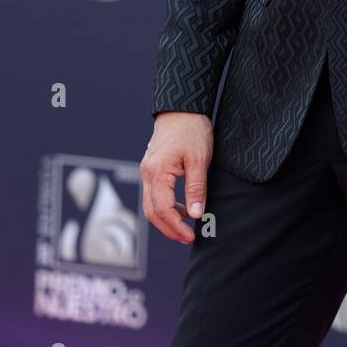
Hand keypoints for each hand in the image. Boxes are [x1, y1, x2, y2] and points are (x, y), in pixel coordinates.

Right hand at [140, 112, 213, 243]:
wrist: (182, 108)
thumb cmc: (192, 130)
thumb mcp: (199, 160)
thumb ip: (196, 189)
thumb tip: (195, 215)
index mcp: (157, 172)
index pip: (163, 210)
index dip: (177, 227)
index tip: (191, 236)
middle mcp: (147, 173)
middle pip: (152, 212)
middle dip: (169, 229)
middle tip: (187, 238)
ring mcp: (147, 170)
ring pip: (150, 205)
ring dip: (166, 219)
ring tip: (186, 227)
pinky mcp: (152, 168)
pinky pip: (154, 194)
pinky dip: (165, 206)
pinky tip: (181, 208)